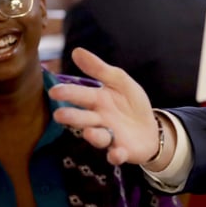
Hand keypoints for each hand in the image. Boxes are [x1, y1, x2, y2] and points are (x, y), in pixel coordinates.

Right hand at [49, 48, 161, 166]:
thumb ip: (99, 69)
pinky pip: (116, 155)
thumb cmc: (131, 103)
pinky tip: (117, 152)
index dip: (68, 93)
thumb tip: (76, 51)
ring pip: (98, 137)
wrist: (151, 127)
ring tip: (90, 132)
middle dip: (72, 117)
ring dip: (94, 135)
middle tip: (59, 115)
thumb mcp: (119, 81)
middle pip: (83, 118)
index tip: (54, 91)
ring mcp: (109, 136)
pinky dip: (116, 155)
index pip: (80, 95)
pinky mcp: (121, 151)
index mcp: (97, 100)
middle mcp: (99, 119)